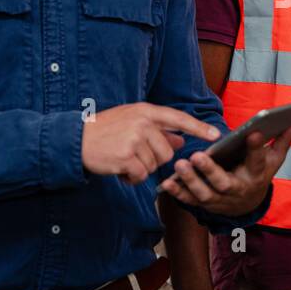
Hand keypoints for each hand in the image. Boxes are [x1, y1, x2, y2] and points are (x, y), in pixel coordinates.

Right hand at [81, 103, 219, 183]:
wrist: (74, 140)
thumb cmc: (104, 132)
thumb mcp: (131, 123)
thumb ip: (157, 130)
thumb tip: (181, 140)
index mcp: (144, 111)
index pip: (178, 118)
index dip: (199, 127)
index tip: (216, 135)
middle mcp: (142, 122)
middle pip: (167, 151)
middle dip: (153, 159)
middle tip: (133, 155)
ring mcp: (134, 138)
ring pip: (154, 165)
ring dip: (140, 169)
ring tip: (123, 160)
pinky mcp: (126, 156)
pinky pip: (141, 175)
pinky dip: (132, 178)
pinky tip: (120, 170)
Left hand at [158, 124, 290, 217]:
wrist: (248, 205)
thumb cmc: (258, 174)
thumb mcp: (274, 160)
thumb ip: (282, 140)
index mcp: (256, 175)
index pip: (259, 161)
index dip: (256, 148)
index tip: (252, 132)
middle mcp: (238, 190)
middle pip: (225, 183)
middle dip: (211, 171)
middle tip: (197, 155)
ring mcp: (221, 200)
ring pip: (205, 194)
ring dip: (191, 181)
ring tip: (180, 164)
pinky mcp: (206, 205)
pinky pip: (190, 200)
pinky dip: (178, 193)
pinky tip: (167, 182)